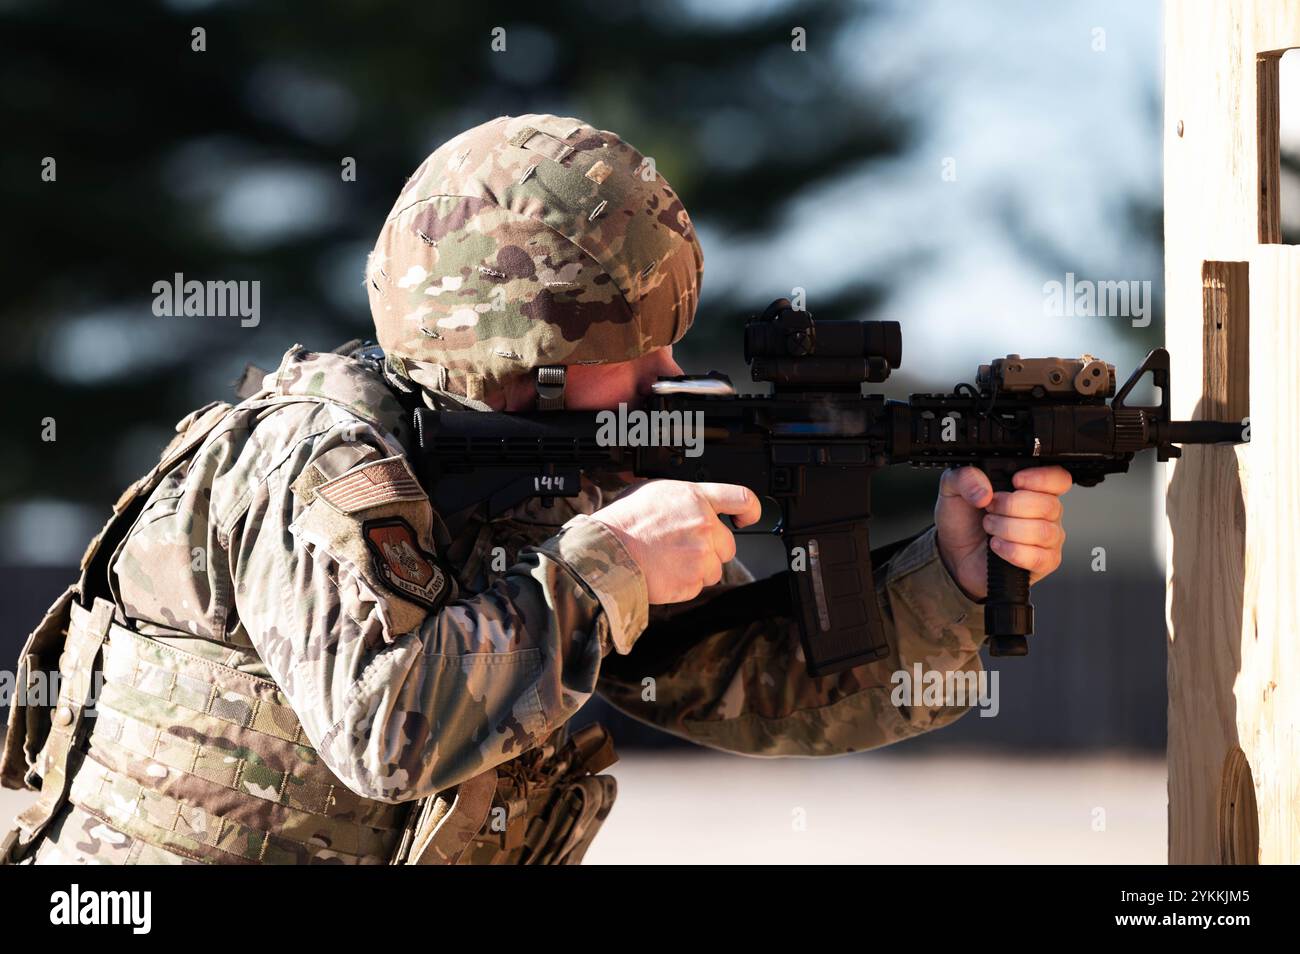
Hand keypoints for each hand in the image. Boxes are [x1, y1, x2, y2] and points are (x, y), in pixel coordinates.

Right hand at [591, 480, 761, 604]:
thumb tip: (693, 504)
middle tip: (685, 549)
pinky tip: (664, 572)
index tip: (748, 518)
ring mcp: (701, 555)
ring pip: (715, 569)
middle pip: (728, 544)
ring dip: (698, 568)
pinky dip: (684, 584)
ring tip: (669, 561)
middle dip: (712, 549)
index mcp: (696, 498)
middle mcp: (704, 525)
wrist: (608, 552)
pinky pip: (698, 586)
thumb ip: (684, 498)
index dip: (751, 510)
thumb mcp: (655, 491)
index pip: (741, 498)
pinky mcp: (693, 581)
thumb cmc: (624, 521)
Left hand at [934, 466, 1071, 599]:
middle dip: (1012, 506)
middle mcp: (1046, 512)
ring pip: (1044, 531)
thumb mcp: (953, 489)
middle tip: (989, 508)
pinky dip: (1013, 551)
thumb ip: (964, 478)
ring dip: (1008, 529)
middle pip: (1050, 505)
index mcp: (1033, 488)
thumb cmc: (962, 519)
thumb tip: (984, 491)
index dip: (1041, 478)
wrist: (955, 553)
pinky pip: (1039, 557)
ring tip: (989, 527)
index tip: (1015, 481)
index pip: (1059, 479)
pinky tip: (996, 546)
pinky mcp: (1043, 563)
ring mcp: (1048, 539)